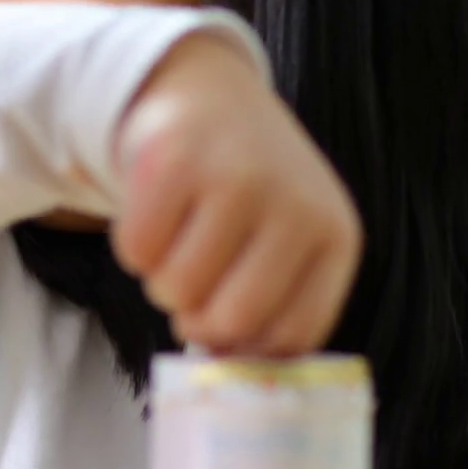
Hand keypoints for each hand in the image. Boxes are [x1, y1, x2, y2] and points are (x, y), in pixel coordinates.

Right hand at [113, 31, 360, 354]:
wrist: (207, 93)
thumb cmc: (247, 186)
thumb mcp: (286, 238)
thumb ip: (275, 302)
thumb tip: (233, 375)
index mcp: (335, 236)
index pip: (291, 337)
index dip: (245, 349)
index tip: (221, 329)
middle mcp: (295, 204)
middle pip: (231, 319)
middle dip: (195, 318)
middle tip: (191, 289)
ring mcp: (235, 178)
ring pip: (176, 289)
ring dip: (161, 281)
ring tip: (176, 243)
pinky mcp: (174, 159)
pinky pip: (134, 251)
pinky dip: (132, 247)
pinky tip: (154, 213)